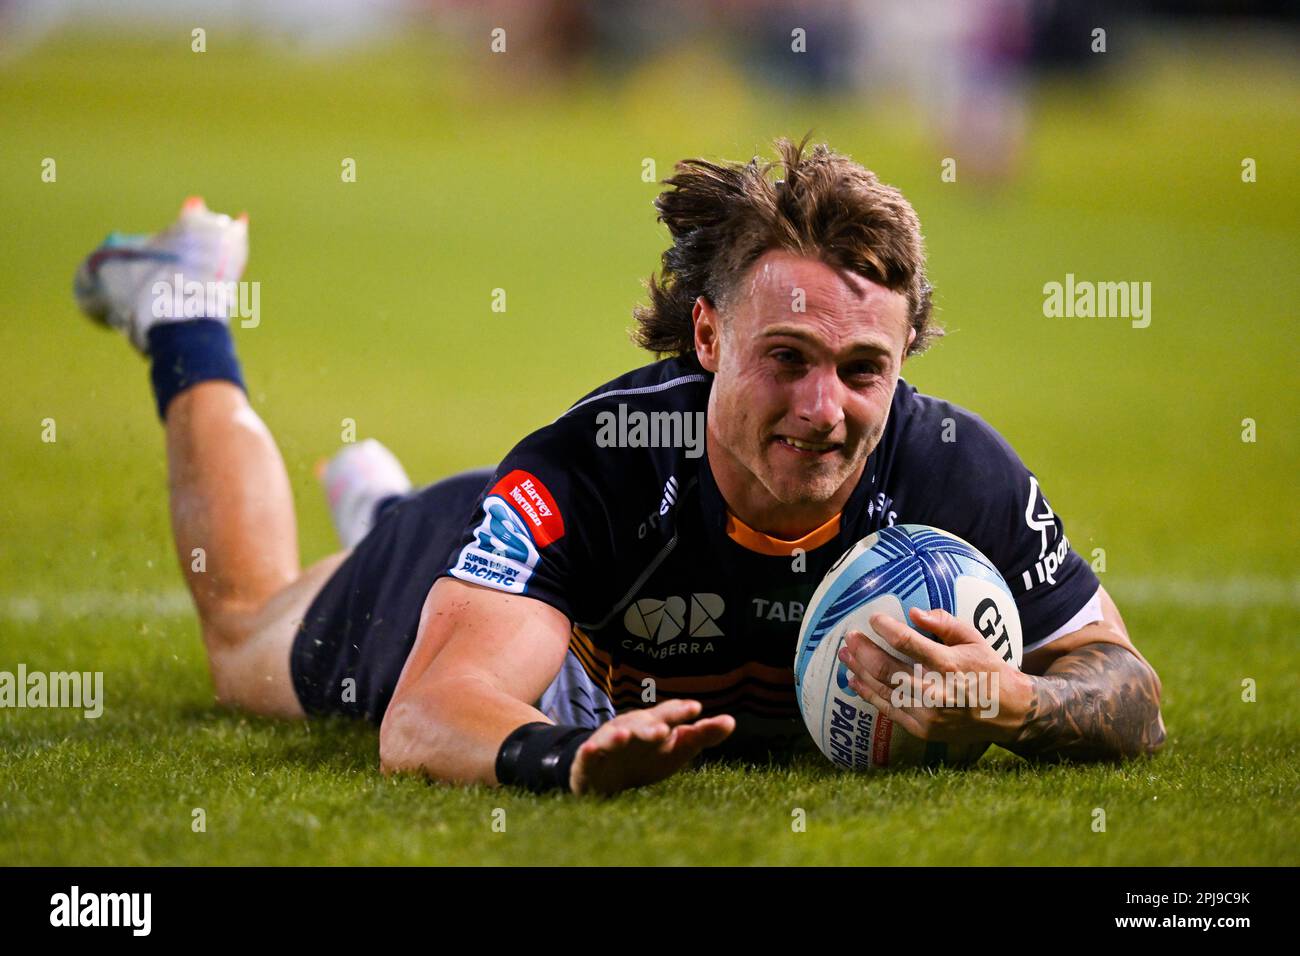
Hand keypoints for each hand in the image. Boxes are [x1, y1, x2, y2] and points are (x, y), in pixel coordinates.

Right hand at [569, 699, 734, 795]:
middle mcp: (631, 729)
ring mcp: (608, 744)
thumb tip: (731, 721)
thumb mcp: (676, 749)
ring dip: (618, 736)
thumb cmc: (648, 757)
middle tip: (662, 731)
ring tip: (624, 737)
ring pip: (612, 737)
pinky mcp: (589, 762)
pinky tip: (590, 751)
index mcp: (653, 725)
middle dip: (650, 726)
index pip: (669, 715)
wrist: (607, 775)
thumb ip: (701, 735)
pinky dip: (589, 753)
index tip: (695, 709)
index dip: (680, 712)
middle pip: (640, 725)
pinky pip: (588, 757)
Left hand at [837, 607, 1033, 744]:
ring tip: (845, 655)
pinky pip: (888, 710)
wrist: (1008, 714)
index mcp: (950, 665)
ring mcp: (928, 714)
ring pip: (884, 690)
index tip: (873, 618)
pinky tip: (855, 680)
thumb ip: (945, 624)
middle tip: (849, 636)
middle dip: (864, 651)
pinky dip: (869, 694)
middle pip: (888, 669)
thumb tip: (914, 613)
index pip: (909, 643)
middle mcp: (937, 692)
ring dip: (859, 671)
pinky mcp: (923, 730)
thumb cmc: (988, 669)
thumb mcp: (975, 639)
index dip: (886, 629)